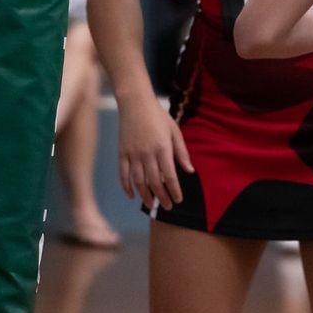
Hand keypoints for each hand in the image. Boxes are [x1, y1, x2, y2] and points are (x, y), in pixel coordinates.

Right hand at [117, 92, 192, 210]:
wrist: (135, 104)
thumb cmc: (159, 117)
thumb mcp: (175, 131)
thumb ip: (181, 152)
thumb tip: (190, 171)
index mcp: (163, 148)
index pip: (170, 176)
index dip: (174, 190)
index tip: (179, 199)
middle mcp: (147, 154)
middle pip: (154, 182)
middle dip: (162, 197)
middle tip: (168, 207)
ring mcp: (133, 154)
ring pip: (138, 182)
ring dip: (145, 195)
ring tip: (152, 205)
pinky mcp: (122, 154)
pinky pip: (123, 175)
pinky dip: (127, 187)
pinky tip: (132, 195)